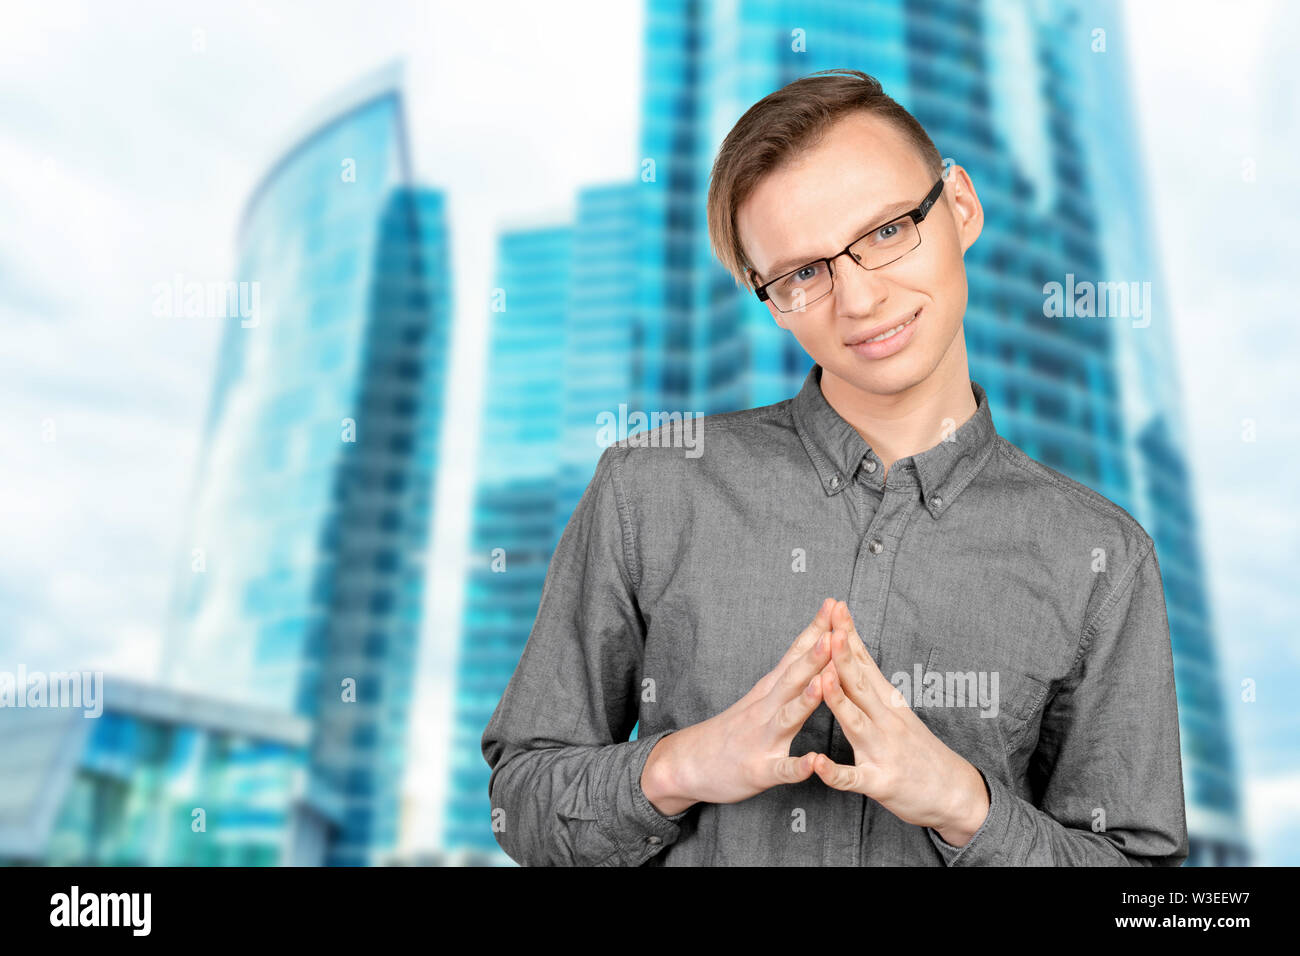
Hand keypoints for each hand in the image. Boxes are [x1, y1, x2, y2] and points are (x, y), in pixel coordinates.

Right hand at [641, 598, 836, 813]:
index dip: (815, 630)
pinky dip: (797, 767)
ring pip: (787, 717)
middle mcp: (765, 709)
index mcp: (769, 691)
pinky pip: (781, 770)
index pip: (794, 654)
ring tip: (824, 683)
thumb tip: (814, 650)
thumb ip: (787, 678)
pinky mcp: (759, 771)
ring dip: (806, 700)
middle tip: (836, 631)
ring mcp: (762, 739)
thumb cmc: (732, 731)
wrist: (688, 763)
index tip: (835, 605)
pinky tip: (812, 763)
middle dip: (816, 655)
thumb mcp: (759, 697)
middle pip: (792, 678)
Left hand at [809, 601, 989, 845]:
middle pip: (861, 685)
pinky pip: (853, 777)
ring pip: (856, 723)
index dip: (850, 636)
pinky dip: (834, 772)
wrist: (956, 794)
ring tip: (822, 679)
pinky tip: (817, 764)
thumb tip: (851, 653)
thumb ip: (872, 687)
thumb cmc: (919, 751)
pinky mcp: (880, 783)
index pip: (865, 663)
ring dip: (838, 701)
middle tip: (830, 628)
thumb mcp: (899, 712)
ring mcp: (883, 751)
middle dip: (843, 656)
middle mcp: (886, 721)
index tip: (836, 608)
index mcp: (888, 703)